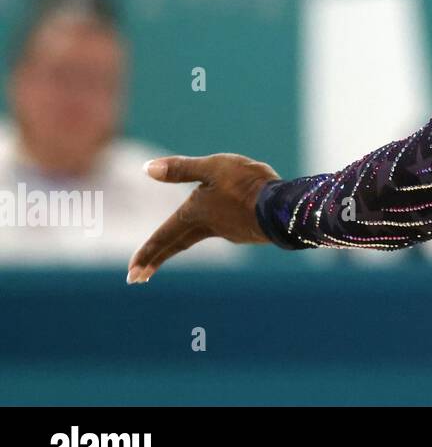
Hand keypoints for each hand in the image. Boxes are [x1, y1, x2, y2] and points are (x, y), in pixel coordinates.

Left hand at [126, 153, 279, 282]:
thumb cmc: (247, 185)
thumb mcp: (213, 168)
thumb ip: (182, 169)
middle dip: (157, 259)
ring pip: (200, 235)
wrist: (285, 207)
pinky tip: (228, 214)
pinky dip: (216, 226)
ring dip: (184, 241)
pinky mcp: (248, 229)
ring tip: (177, 240)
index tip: (131, 275)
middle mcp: (209, 227)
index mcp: (195, 214)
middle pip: (177, 244)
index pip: (164, 236)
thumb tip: (147, 168)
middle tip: (138, 278)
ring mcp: (230, 231)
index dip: (147, 253)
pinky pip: (225, 226)